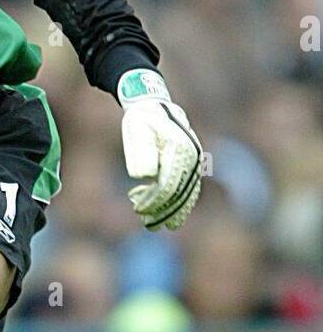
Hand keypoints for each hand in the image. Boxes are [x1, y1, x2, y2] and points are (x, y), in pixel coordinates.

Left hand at [118, 70, 201, 231]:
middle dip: (163, 211)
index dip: (153, 201)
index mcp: (179, 148)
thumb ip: (142, 152)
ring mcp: (194, 161)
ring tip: (156, 225)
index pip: (167, 184)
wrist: (154, 106)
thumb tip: (145, 177)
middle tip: (147, 223)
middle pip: (179, 192)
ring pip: (187, 194)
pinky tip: (172, 218)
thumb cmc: (141, 119)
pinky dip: (181, 206)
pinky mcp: (191, 165)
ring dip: (172, 212)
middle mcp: (192, 156)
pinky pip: (190, 190)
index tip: (139, 210)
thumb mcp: (136, 130)